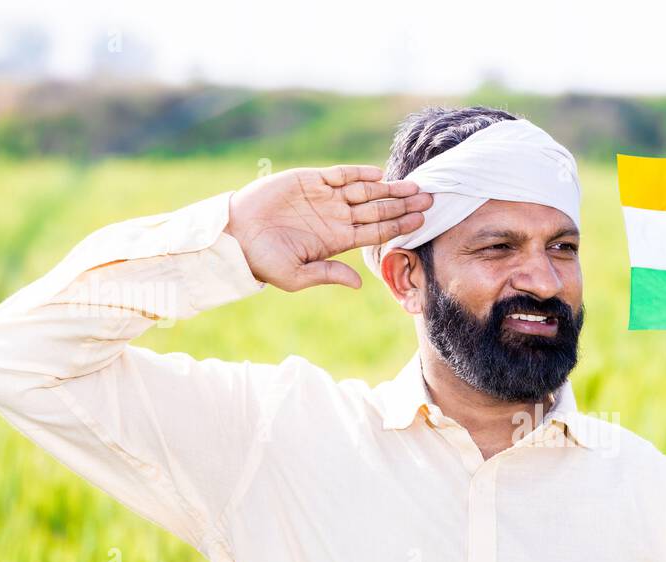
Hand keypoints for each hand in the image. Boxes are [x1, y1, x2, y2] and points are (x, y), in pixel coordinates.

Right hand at [223, 165, 432, 291]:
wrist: (236, 235)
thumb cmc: (264, 261)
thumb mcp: (296, 276)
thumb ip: (328, 275)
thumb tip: (359, 284)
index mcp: (337, 241)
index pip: (376, 232)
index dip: (399, 225)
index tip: (422, 221)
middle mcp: (337, 218)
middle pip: (378, 210)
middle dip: (403, 204)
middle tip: (429, 199)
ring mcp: (325, 198)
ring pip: (365, 191)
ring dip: (388, 188)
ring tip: (413, 186)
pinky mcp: (310, 180)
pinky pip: (340, 175)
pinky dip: (359, 173)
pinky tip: (379, 173)